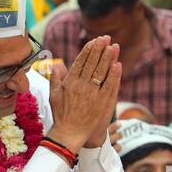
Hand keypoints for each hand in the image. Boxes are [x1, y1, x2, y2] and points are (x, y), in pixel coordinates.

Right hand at [47, 36, 121, 152]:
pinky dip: (114, 75)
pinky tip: (118, 65)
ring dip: (108, 58)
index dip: (89, 50)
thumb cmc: (61, 115)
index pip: (81, 61)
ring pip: (102, 72)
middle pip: (92, 63)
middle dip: (100, 49)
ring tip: (114, 47)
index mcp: (70, 82)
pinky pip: (109, 86)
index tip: (95, 41)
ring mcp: (92, 94)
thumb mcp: (53, 95)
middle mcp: (81, 85)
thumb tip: (56, 65)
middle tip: (106, 38)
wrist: (69, 134)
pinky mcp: (102, 103)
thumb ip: (55, 78)